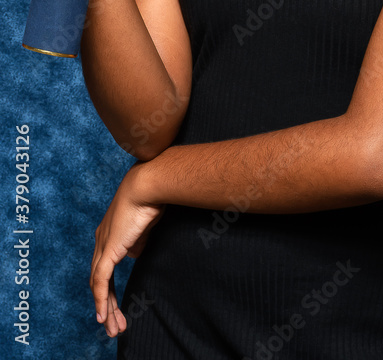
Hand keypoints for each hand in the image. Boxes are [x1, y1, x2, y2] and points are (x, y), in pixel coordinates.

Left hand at [89, 161, 164, 337]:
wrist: (148, 185)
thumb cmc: (151, 198)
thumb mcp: (145, 226)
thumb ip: (137, 242)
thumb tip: (135, 253)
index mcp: (108, 234)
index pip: (104, 269)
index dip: (109, 290)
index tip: (117, 308)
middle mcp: (101, 240)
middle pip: (99, 281)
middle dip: (108, 305)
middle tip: (115, 325)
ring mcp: (103, 245)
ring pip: (98, 285)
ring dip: (106, 309)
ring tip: (113, 329)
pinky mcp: (109, 250)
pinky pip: (101, 281)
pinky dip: (101, 300)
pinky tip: (104, 316)